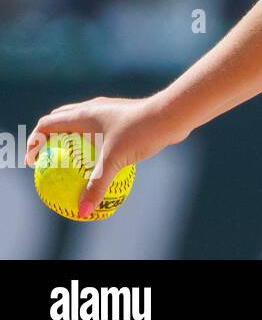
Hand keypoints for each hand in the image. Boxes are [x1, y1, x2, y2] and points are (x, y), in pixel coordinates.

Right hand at [24, 95, 186, 217]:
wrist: (172, 115)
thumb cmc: (141, 132)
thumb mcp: (116, 161)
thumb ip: (97, 185)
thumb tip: (83, 210)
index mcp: (84, 115)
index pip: (47, 124)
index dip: (34, 141)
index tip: (32, 162)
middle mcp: (93, 109)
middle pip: (60, 120)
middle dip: (48, 137)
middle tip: (46, 159)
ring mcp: (109, 111)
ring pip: (81, 123)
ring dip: (71, 137)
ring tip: (70, 161)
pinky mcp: (124, 117)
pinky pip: (100, 130)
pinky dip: (93, 142)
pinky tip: (101, 161)